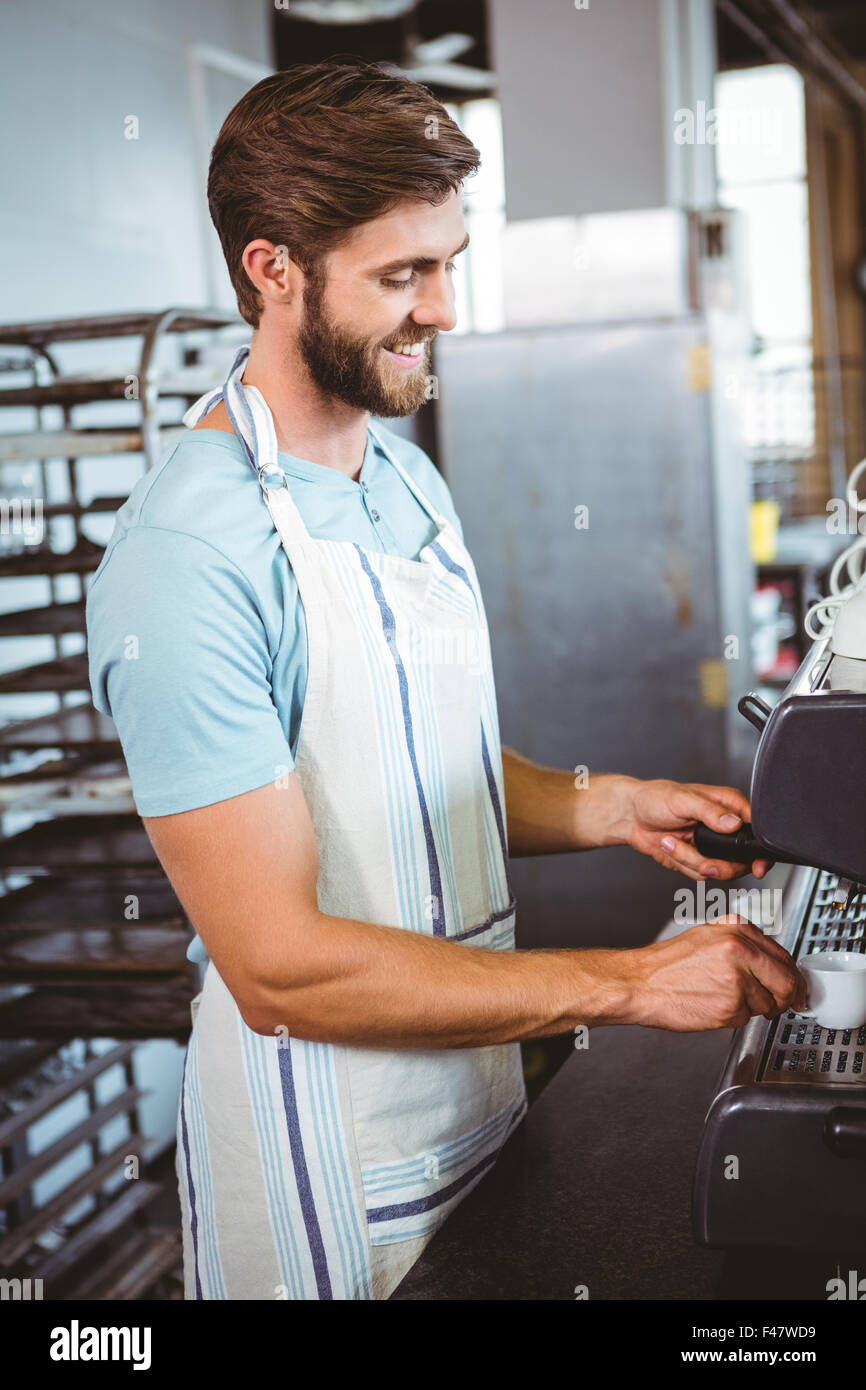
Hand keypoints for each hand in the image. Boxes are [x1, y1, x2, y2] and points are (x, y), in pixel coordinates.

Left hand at [621, 777, 772, 881]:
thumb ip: (710, 811)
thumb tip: (733, 823)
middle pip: (742, 859)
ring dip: (691, 861)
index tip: (755, 865)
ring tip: (671, 841)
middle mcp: (725, 826)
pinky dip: (682, 865)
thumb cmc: (654, 798)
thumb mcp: (683, 800)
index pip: (757, 829)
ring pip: (719, 869)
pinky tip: (670, 848)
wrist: (631, 816)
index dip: (759, 850)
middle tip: (703, 863)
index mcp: (729, 806)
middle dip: (720, 865)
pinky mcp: (698, 858)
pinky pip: (700, 873)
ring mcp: (712, 844)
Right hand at [621, 914, 805, 1030]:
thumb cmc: (668, 965)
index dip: (791, 978)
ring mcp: (737, 978)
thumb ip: (744, 947)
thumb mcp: (708, 938)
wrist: (640, 982)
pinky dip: (733, 1018)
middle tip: (779, 1005)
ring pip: (768, 1003)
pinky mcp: (730, 1005)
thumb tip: (775, 967)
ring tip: (722, 998)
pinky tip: (712, 1005)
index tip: (795, 989)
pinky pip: (747, 1018)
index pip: (784, 956)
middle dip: (786, 998)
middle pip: (787, 981)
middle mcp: (741, 949)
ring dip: (752, 1008)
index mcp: (738, 929)